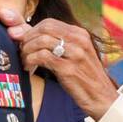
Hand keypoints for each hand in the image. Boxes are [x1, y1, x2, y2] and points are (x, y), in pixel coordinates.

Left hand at [0, 9, 117, 120]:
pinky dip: (31, 61)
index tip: (24, 42)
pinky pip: (42, 57)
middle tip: (22, 51)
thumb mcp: (72, 55)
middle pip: (43, 28)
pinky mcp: (69, 69)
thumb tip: (21, 30)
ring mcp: (75, 54)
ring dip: (27, 51)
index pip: (49, 22)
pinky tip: (29, 69)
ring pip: (41, 41)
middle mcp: (79, 40)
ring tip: (25, 61)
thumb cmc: (82, 77)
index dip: (31, 31)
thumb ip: (52, 42)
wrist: (101, 98)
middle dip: (27, 39)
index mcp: (80, 34)